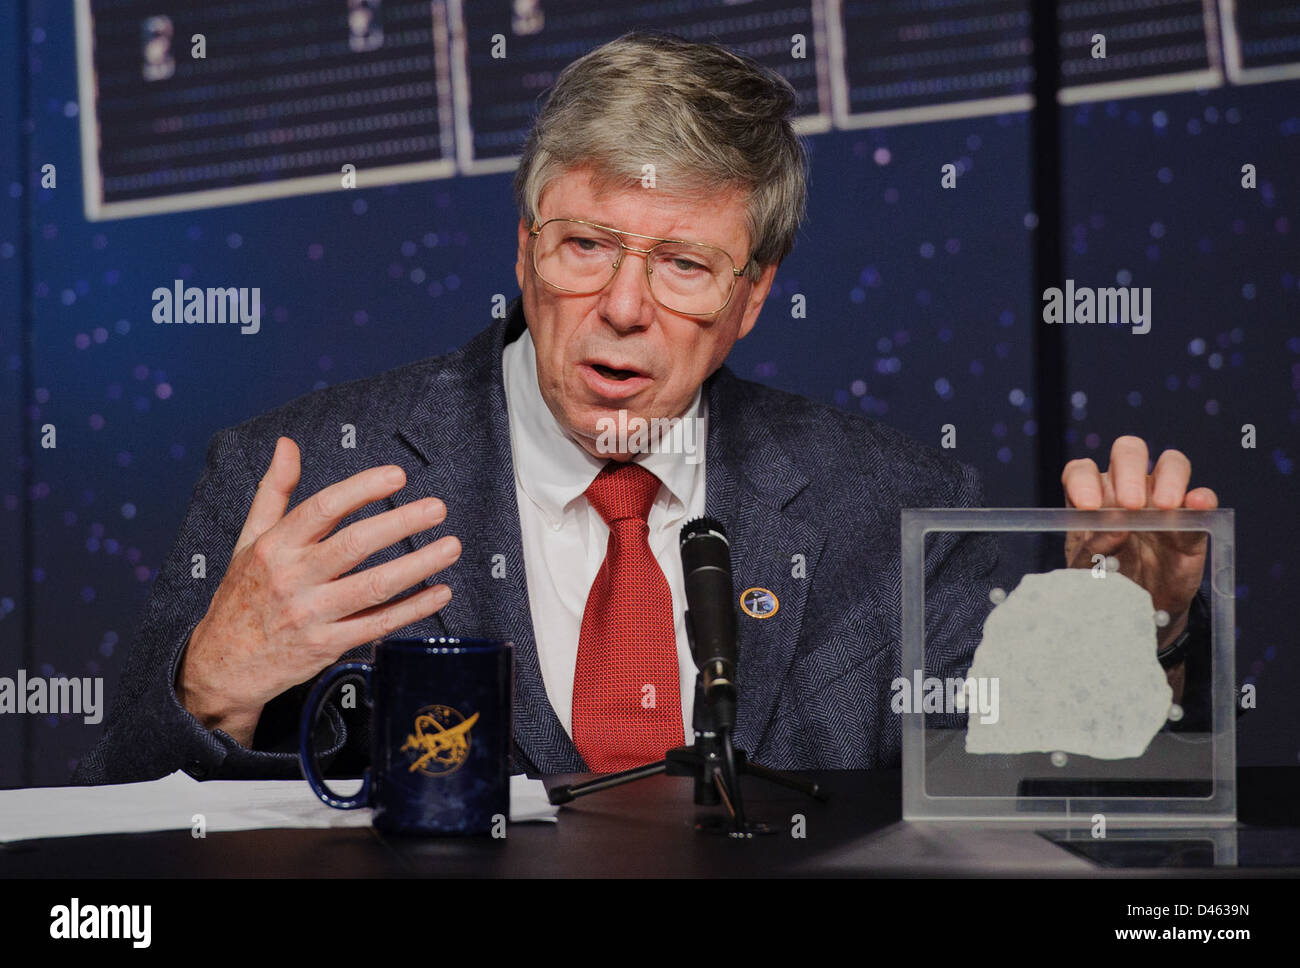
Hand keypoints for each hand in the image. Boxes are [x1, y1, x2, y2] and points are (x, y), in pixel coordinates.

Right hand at [177, 436, 460, 744]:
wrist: (221, 665)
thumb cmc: (241, 596)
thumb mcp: (249, 540)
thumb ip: (274, 491)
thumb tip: (287, 444)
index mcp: (275, 546)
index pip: (323, 508)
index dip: (363, 489)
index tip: (397, 476)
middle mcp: (293, 579)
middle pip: (354, 545)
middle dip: (401, 523)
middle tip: (437, 508)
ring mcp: (311, 615)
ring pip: (373, 587)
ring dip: (418, 565)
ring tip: (451, 547)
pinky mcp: (327, 646)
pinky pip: (378, 625)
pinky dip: (413, 609)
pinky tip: (440, 592)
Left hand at [1061, 435, 1217, 651]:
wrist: (1140, 611)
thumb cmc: (1105, 582)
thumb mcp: (1088, 571)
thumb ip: (1093, 550)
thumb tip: (1115, 528)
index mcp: (1092, 497)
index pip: (1082, 471)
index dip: (1083, 481)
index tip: (1088, 507)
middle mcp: (1126, 490)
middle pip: (1128, 452)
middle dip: (1128, 470)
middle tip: (1129, 505)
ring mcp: (1162, 501)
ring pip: (1170, 463)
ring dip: (1167, 478)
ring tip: (1163, 506)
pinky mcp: (1192, 521)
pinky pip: (1202, 498)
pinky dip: (1201, 497)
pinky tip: (1196, 505)